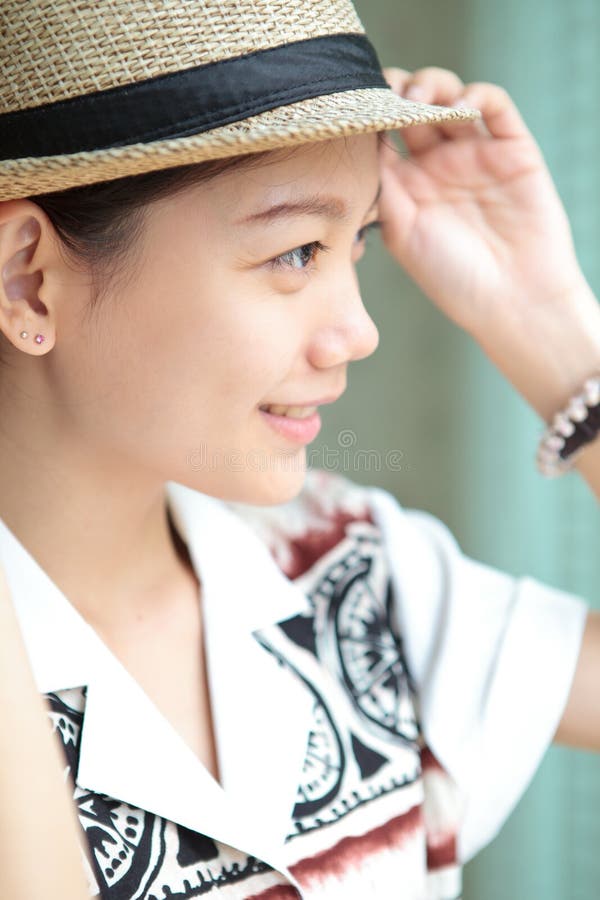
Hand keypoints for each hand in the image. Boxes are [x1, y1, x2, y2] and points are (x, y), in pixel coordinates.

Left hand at [378, 66, 586, 339]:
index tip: (355, 106)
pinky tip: (461, 105)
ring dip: (432, 86)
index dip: (369, 114)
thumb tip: (359, 142)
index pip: (383, 134)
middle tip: (387, 94)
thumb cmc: (452, 279)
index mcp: (407, 185)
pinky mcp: (512, 149)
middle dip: (397, 90)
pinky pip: (495, 106)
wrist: (512, 302)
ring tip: (419, 99)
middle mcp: (438, 164)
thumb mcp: (401, 234)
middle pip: (413, 106)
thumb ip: (381, 188)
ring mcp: (475, 154)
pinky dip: (477, 95)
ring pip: (450, 97)